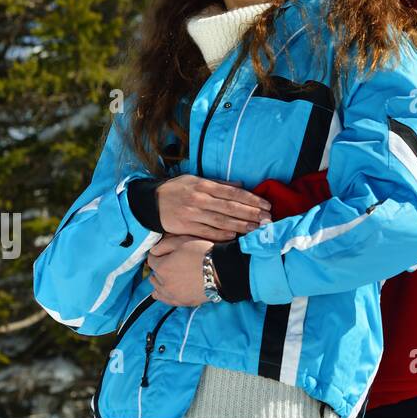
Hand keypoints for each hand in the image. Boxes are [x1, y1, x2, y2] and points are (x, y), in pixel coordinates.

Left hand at [148, 235, 213, 306]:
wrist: (222, 271)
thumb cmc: (204, 253)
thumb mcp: (183, 241)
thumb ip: (164, 245)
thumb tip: (153, 251)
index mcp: (162, 267)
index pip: (151, 260)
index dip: (158, 255)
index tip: (164, 253)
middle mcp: (164, 283)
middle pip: (154, 275)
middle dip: (160, 268)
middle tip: (170, 264)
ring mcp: (172, 295)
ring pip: (157, 289)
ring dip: (160, 282)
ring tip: (168, 277)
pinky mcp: (182, 302)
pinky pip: (166, 300)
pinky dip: (164, 294)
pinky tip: (166, 291)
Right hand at [156, 174, 271, 240]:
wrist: (149, 202)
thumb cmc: (176, 189)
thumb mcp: (196, 180)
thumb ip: (219, 184)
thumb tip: (241, 185)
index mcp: (204, 185)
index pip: (233, 193)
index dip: (251, 200)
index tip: (265, 205)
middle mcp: (200, 199)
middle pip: (230, 208)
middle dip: (251, 214)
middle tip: (267, 219)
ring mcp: (192, 214)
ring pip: (221, 221)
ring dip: (240, 226)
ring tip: (256, 229)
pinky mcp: (185, 228)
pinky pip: (206, 233)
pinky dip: (221, 235)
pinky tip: (234, 237)